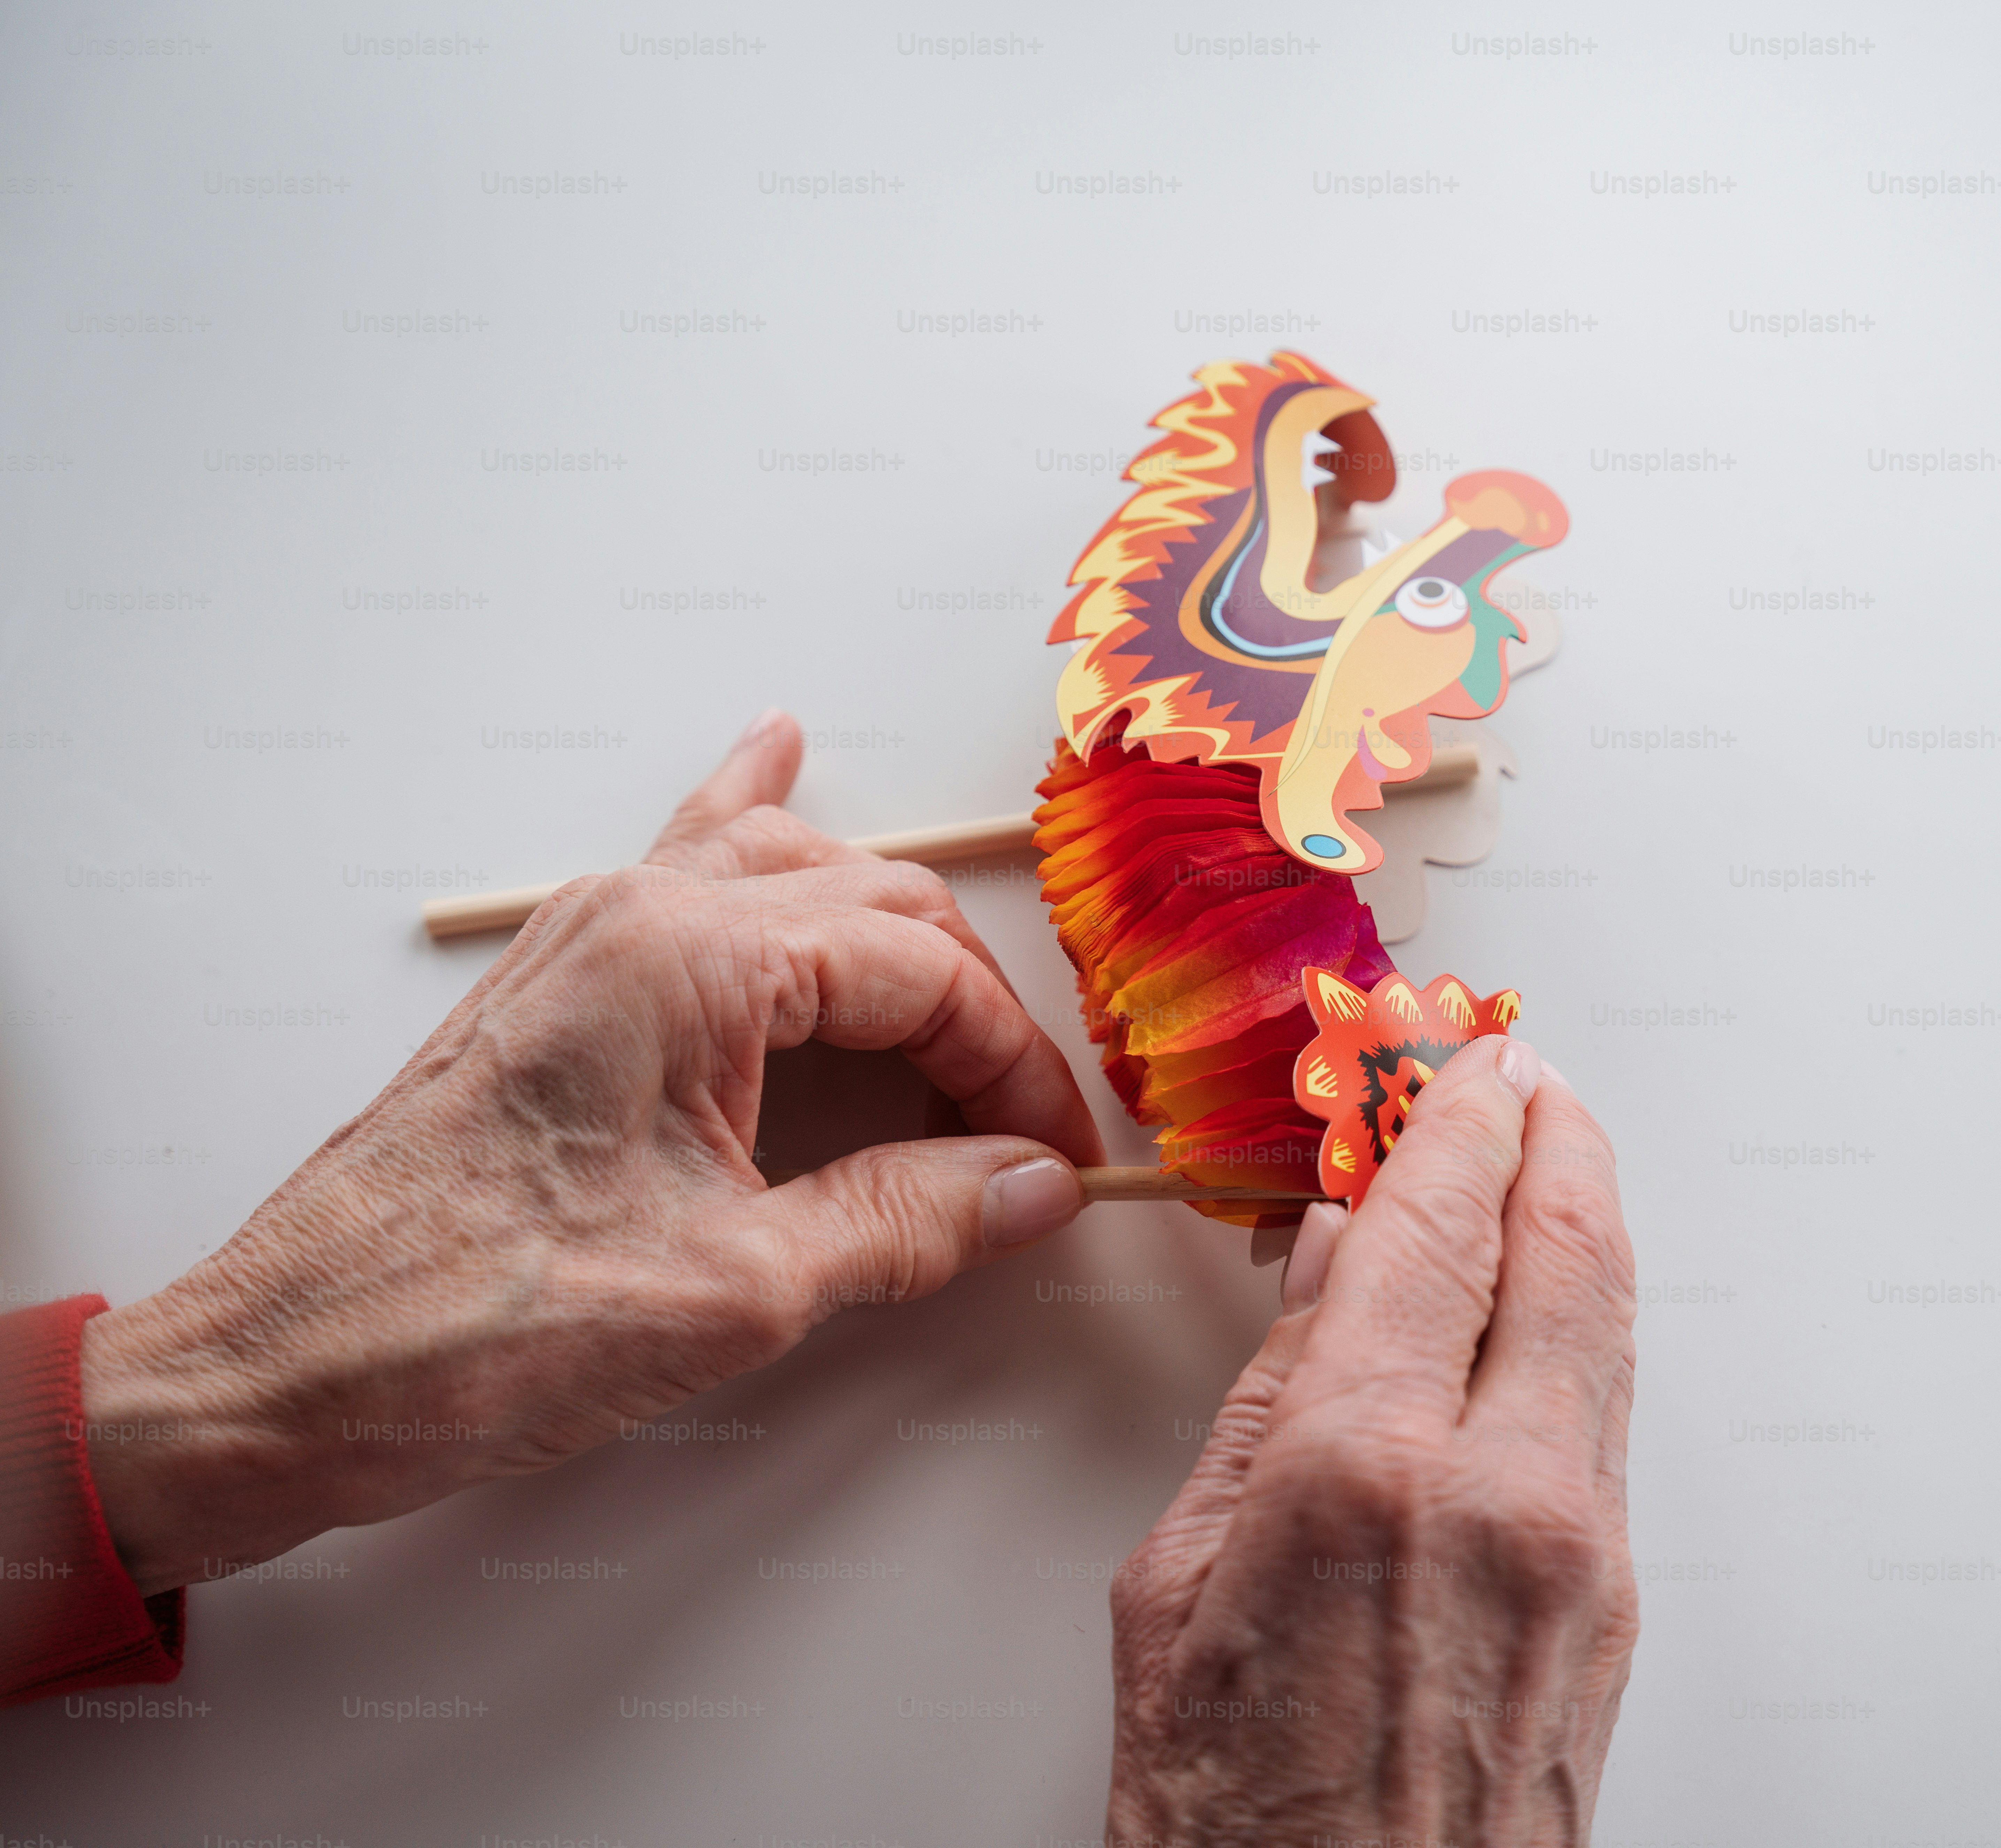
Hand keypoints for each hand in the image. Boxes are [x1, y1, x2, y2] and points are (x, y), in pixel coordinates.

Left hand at [78, 710, 1105, 1592]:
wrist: (290, 1367)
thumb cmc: (481, 1324)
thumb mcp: (738, 1287)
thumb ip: (906, 1219)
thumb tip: (1030, 1188)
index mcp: (691, 959)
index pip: (918, 972)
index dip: (1012, 1067)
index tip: (1054, 1159)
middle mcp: (640, 913)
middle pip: (871, 910)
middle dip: (969, 1012)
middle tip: (1023, 1130)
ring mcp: (591, 934)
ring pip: (792, 877)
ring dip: (891, 939)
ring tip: (961, 1011)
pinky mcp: (561, 983)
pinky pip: (685, 860)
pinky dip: (754, 816)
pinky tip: (778, 755)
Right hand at [1108, 1037, 1637, 1843]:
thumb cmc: (1232, 1814)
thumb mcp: (1177, 1590)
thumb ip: (1262, 1409)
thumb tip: (1320, 1272)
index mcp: (1362, 1475)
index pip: (1433, 1233)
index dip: (1451, 1125)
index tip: (1457, 1060)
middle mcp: (1500, 1495)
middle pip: (1561, 1250)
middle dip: (1550, 1136)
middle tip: (1524, 1071)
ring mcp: (1576, 1549)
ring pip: (1604, 1323)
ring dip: (1580, 1216)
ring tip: (1547, 1151)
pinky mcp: (1611, 1601)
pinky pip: (1604, 1411)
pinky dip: (1580, 1317)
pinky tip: (1543, 1291)